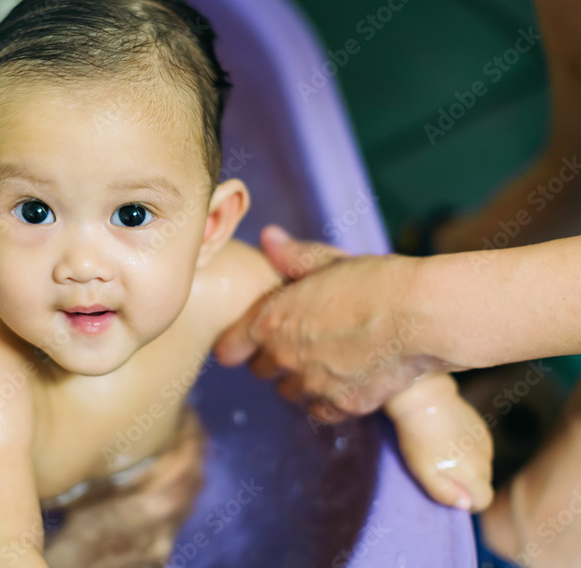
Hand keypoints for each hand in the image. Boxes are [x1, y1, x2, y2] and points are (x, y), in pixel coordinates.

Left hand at [214, 225, 454, 417]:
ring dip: (299, 381)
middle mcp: (284, 357)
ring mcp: (313, 385)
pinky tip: (342, 382)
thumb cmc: (373, 281)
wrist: (419, 316)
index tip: (240, 345)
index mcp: (270, 321)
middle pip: (262, 370)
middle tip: (295, 343)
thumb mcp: (327, 261)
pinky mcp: (344, 405)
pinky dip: (327, 400)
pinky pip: (321, 410)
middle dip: (273, 358)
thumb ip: (293, 256)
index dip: (235, 344)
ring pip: (291, 392)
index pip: (231, 346)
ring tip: (322, 361)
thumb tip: (268, 239)